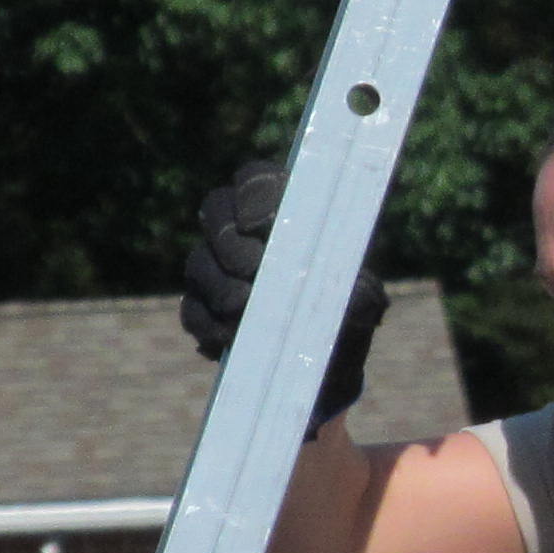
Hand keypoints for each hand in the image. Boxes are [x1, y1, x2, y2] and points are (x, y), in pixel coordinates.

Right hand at [182, 159, 388, 429]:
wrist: (324, 373)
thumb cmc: (345, 322)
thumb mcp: (361, 304)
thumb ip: (356, 292)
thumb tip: (352, 292)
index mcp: (284, 215)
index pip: (257, 178)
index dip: (254, 191)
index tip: (262, 221)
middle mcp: (243, 235)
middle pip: (215, 209)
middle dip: (229, 238)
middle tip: (253, 268)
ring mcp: (216, 271)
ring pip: (199, 261)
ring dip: (221, 286)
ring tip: (248, 312)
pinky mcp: (202, 311)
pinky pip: (192, 310)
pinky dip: (209, 323)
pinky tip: (231, 338)